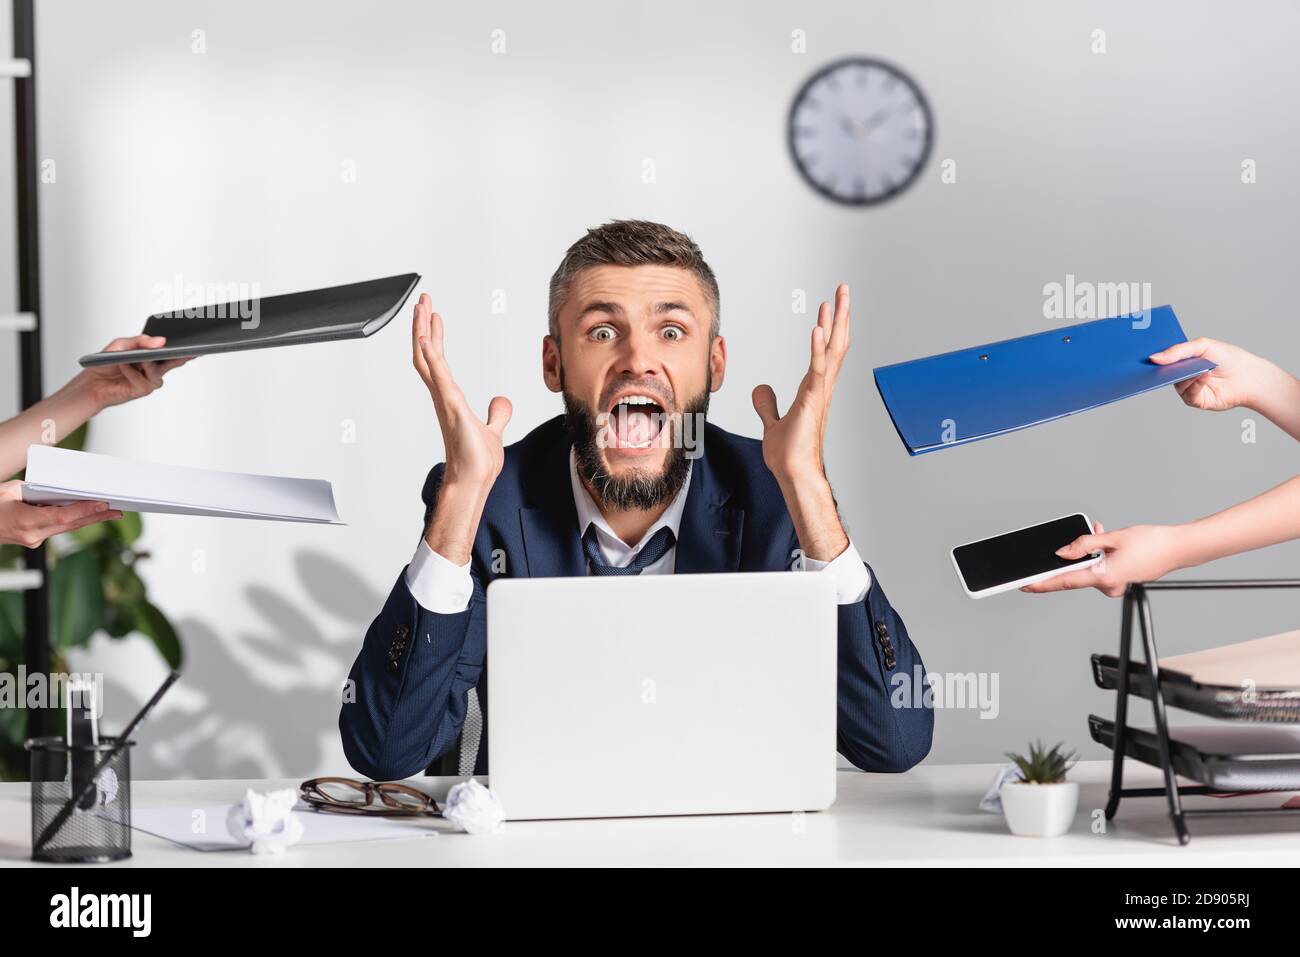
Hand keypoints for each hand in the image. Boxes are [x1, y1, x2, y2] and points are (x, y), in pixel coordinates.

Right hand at [0, 480, 121, 547]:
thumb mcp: (9, 491)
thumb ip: (33, 489)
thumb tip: (55, 488)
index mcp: (26, 522)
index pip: (64, 517)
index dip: (85, 510)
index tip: (103, 504)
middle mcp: (33, 535)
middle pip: (71, 525)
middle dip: (97, 517)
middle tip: (118, 511)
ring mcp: (34, 540)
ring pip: (67, 528)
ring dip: (88, 520)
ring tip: (110, 513)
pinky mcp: (34, 539)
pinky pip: (57, 528)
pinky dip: (72, 520)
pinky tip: (87, 514)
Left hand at [82, 335, 191, 410]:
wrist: (91, 382)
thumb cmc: (107, 363)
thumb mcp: (121, 345)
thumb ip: (140, 341)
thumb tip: (160, 341)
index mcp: (152, 357)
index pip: (172, 352)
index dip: (185, 349)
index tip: (194, 344)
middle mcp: (154, 369)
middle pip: (173, 363)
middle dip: (179, 357)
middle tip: (182, 351)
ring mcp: (149, 381)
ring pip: (157, 372)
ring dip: (147, 364)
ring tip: (138, 358)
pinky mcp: (141, 390)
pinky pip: (142, 381)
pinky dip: (132, 372)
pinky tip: (123, 366)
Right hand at [412, 294, 511, 490]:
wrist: (474, 481)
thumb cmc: (478, 462)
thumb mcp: (494, 430)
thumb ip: (497, 414)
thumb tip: (501, 401)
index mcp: (451, 399)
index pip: (439, 361)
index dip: (434, 338)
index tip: (433, 317)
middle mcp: (443, 396)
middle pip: (427, 354)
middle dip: (423, 326)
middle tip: (421, 302)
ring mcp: (444, 400)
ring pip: (427, 359)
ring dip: (423, 332)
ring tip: (421, 308)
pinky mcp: (452, 406)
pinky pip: (438, 375)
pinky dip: (430, 355)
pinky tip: (424, 338)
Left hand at [752, 283, 849, 484]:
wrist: (794, 474)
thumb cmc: (789, 455)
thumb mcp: (772, 423)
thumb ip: (768, 404)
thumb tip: (761, 389)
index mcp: (815, 389)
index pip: (826, 351)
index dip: (829, 327)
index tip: (830, 306)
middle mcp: (822, 387)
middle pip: (836, 343)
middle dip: (840, 315)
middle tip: (844, 290)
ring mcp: (819, 393)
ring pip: (832, 350)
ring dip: (835, 322)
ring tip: (837, 298)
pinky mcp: (811, 401)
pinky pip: (816, 370)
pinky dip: (817, 349)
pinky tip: (817, 329)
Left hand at [1020, 522, 1185, 597]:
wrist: (1180, 548)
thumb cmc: (1153, 543)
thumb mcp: (1113, 538)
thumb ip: (1084, 545)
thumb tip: (1062, 553)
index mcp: (1104, 576)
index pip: (1065, 582)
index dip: (1042, 584)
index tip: (1024, 585)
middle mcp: (1109, 585)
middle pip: (1077, 573)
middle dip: (1071, 556)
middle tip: (1068, 543)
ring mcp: (1116, 585)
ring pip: (1090, 567)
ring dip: (1088, 551)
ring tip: (1097, 532)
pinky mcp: (1121, 580)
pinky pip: (1101, 567)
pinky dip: (1099, 554)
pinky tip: (1104, 540)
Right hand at [1149, 337, 1273, 412]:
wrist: (1249, 376)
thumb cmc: (1229, 358)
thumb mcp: (1202, 346)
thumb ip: (1178, 351)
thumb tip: (1154, 358)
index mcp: (1182, 359)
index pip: (1162, 358)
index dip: (1152, 357)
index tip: (1142, 355)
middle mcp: (1182, 374)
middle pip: (1163, 373)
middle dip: (1159, 370)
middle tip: (1153, 365)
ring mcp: (1188, 387)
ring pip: (1174, 383)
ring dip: (1184, 376)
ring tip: (1194, 369)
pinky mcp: (1195, 400)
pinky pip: (1187, 394)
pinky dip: (1195, 385)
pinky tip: (1204, 377)